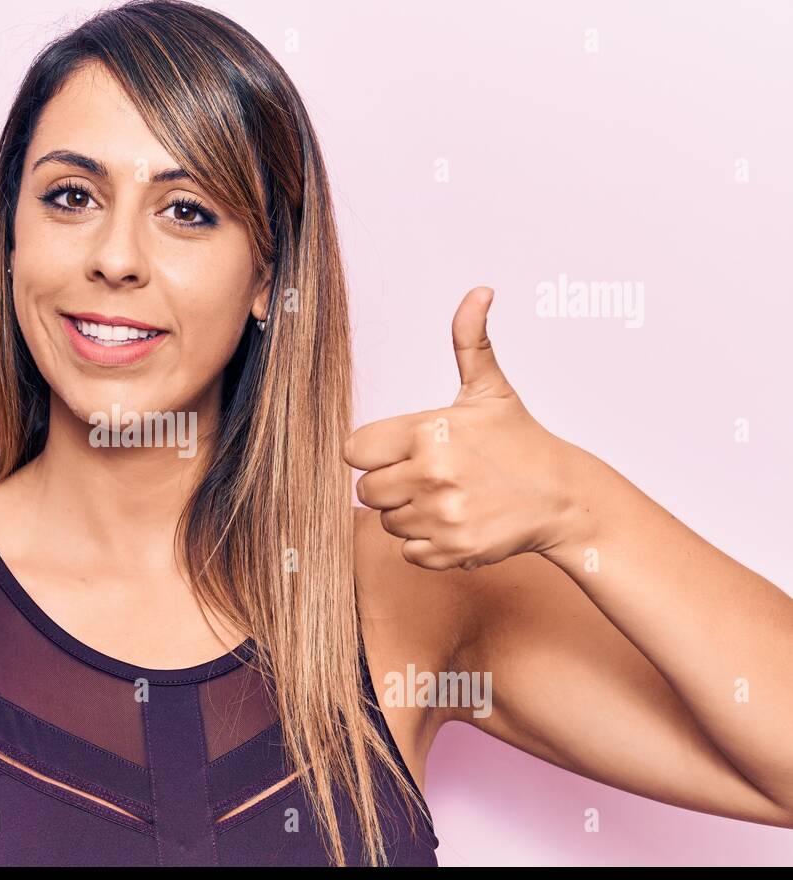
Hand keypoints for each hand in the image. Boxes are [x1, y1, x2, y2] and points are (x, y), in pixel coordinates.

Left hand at [344, 286, 579, 570]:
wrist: (563, 496)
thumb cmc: (518, 440)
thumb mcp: (490, 388)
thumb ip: (470, 340)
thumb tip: (479, 291)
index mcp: (427, 430)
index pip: (355, 451)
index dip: (373, 453)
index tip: (399, 451)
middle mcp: (430, 473)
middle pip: (366, 491)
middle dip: (391, 484)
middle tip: (430, 475)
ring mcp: (442, 514)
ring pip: (387, 521)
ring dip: (410, 513)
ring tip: (448, 496)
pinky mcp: (452, 548)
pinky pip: (408, 551)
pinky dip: (427, 543)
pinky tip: (456, 521)